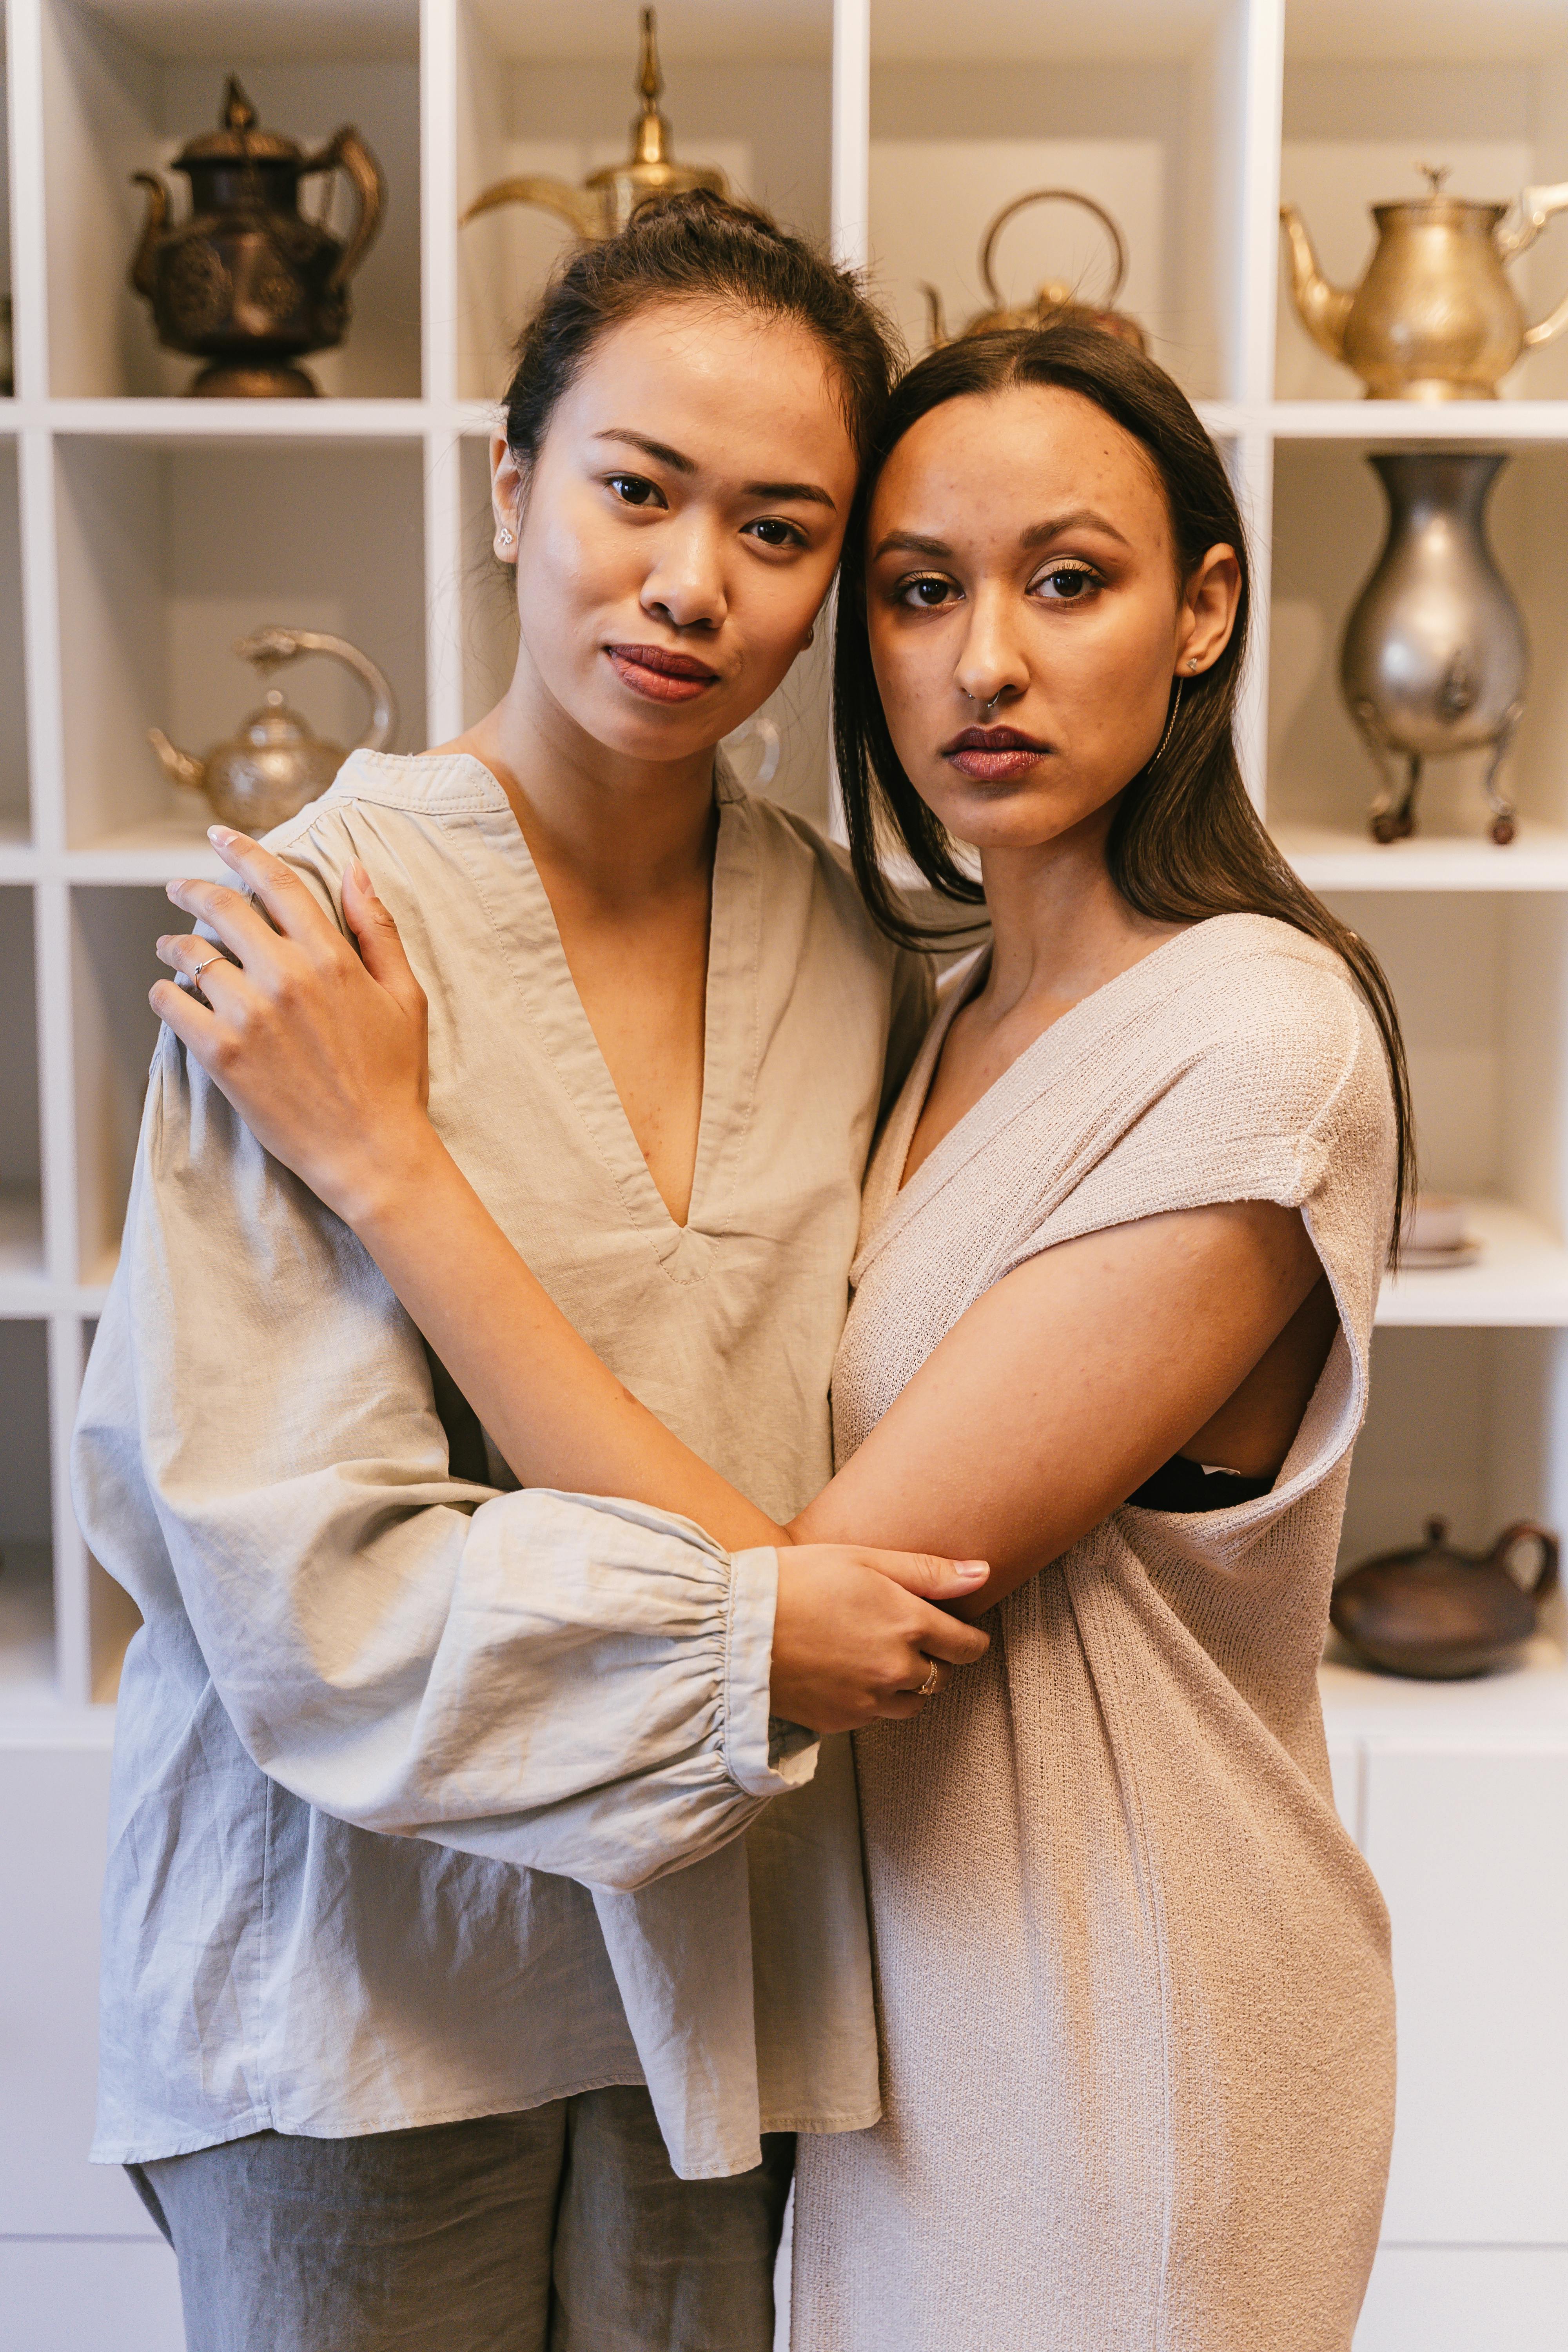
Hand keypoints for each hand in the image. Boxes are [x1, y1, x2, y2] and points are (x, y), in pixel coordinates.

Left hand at [152, 827, 434, 1223]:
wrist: (372, 1152)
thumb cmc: (394, 1078)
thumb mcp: (405, 997)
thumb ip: (377, 930)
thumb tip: (355, 870)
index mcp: (331, 959)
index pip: (277, 884)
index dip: (243, 852)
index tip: (219, 837)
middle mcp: (287, 978)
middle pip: (223, 908)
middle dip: (194, 890)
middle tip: (180, 889)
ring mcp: (251, 1016)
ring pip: (191, 955)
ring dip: (174, 943)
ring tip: (170, 946)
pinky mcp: (223, 1056)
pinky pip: (172, 1005)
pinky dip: (163, 993)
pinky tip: (167, 994)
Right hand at [770, 1546, 990, 1734]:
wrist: (733, 1625)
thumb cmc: (797, 1578)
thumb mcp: (865, 1559)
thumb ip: (928, 1571)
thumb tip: (983, 1573)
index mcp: (908, 1624)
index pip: (967, 1647)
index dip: (970, 1640)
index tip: (962, 1635)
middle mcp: (895, 1668)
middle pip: (941, 1677)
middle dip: (932, 1659)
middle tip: (904, 1637)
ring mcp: (868, 1701)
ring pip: (912, 1704)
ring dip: (907, 1685)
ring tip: (877, 1659)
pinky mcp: (840, 1721)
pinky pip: (874, 1718)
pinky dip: (871, 1700)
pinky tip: (845, 1674)